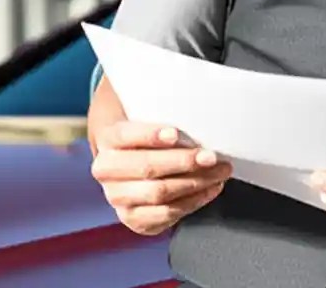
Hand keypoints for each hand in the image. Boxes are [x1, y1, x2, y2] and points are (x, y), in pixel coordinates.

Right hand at [90, 121, 232, 235]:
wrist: (130, 166)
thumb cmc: (148, 136)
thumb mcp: (147, 117)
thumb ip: (162, 112)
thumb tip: (197, 106)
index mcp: (107, 139)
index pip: (125, 136)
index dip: (150, 135)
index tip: (176, 133)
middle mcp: (106, 170)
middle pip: (146, 168)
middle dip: (183, 162)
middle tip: (211, 156)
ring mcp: (118, 197)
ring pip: (159, 193)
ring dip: (195, 182)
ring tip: (220, 171)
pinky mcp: (133, 218)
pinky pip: (167, 214)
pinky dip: (194, 201)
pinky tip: (211, 188)